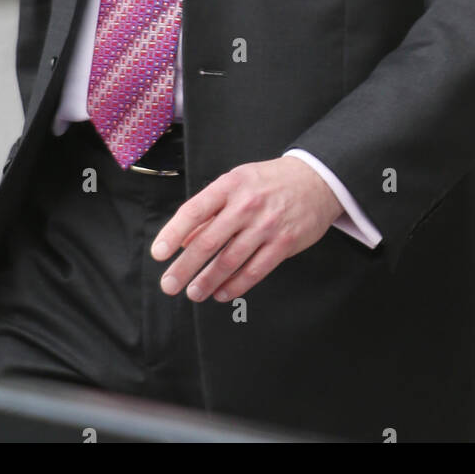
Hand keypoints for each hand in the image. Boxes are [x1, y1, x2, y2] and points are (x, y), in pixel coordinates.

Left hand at [150, 156, 342, 302]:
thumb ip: (210, 210)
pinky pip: (255, 271)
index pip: (194, 211)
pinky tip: (222, 293)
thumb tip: (183, 240)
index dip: (173, 233)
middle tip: (169, 285)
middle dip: (185, 267)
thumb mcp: (236, 183)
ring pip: (230, 261)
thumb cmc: (268, 182)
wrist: (315, 180)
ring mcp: (266, 225)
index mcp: (230, 185)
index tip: (158, 253)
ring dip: (208, 281)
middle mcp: (246, 205)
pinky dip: (235, 286)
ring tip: (193, 293)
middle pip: (209, 241)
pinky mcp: (284, 244)